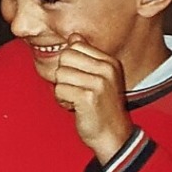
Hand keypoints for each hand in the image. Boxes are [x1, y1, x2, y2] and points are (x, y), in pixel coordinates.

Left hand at [52, 34, 132, 163]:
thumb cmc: (102, 107)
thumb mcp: (99, 77)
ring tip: (76, 99)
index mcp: (109, 62)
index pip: (75, 46)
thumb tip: (73, 37)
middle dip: (63, 76)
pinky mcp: (88, 97)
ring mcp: (98, 83)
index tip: (79, 78)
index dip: (69, 64)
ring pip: (60, 74)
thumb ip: (86, 57)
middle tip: (75, 90)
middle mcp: (106, 69)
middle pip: (65, 57)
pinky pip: (59, 90)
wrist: (113, 134)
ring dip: (62, 90)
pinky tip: (74, 107)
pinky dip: (62, 101)